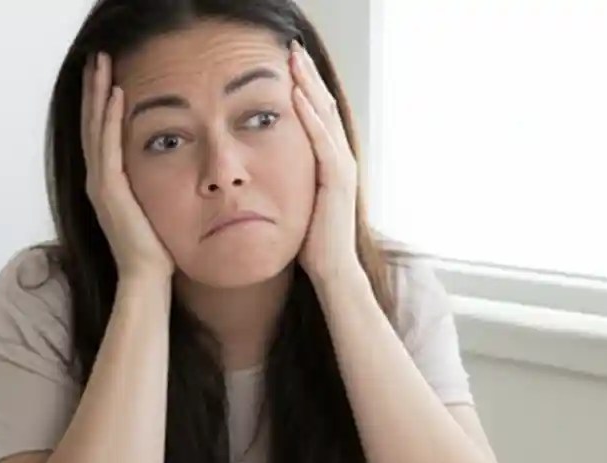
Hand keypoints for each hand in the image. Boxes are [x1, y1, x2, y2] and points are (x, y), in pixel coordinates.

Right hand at [82, 52, 175, 279]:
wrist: (146, 277)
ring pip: (95, 127)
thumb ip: (148, 186)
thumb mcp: (151, 207)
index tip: (105, 74)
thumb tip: (169, 168)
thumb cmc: (154, 249)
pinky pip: (107, 146)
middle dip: (93, 88)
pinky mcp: (109, 190)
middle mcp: (96, 180)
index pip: (99, 133)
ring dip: (98, 93)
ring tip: (101, 63)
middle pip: (90, 123)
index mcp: (105, 183)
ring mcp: (100, 184)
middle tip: (96, 56)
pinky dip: (109, 119)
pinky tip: (116, 94)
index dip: (99, 102)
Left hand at [289, 41, 361, 285]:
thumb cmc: (312, 240)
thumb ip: (289, 176)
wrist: (332, 270)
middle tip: (292, 49)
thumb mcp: (296, 198)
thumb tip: (263, 164)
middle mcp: (341, 158)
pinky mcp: (338, 181)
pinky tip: (300, 99)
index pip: (319, 114)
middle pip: (325, 106)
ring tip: (295, 62)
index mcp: (331, 160)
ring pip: (327, 117)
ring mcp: (343, 168)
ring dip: (310, 87)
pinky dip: (312, 119)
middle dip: (307, 76)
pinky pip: (324, 143)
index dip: (304, 86)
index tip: (287, 62)